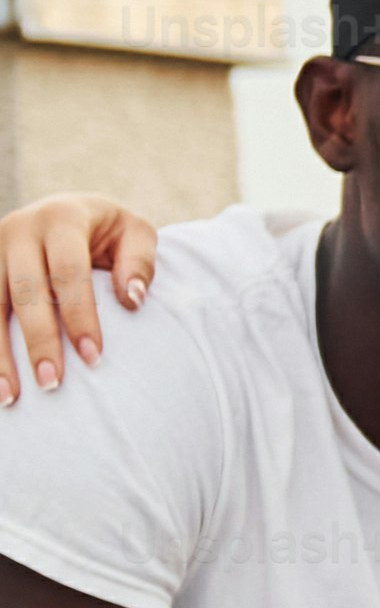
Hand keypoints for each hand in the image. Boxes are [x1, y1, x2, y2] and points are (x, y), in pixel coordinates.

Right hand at [0, 191, 147, 399]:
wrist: (65, 210)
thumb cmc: (108, 232)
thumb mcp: (134, 232)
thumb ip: (139, 261)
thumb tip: (133, 300)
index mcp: (62, 218)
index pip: (69, 273)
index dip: (80, 316)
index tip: (94, 358)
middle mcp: (19, 229)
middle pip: (25, 291)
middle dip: (38, 340)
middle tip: (52, 383)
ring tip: (10, 396)